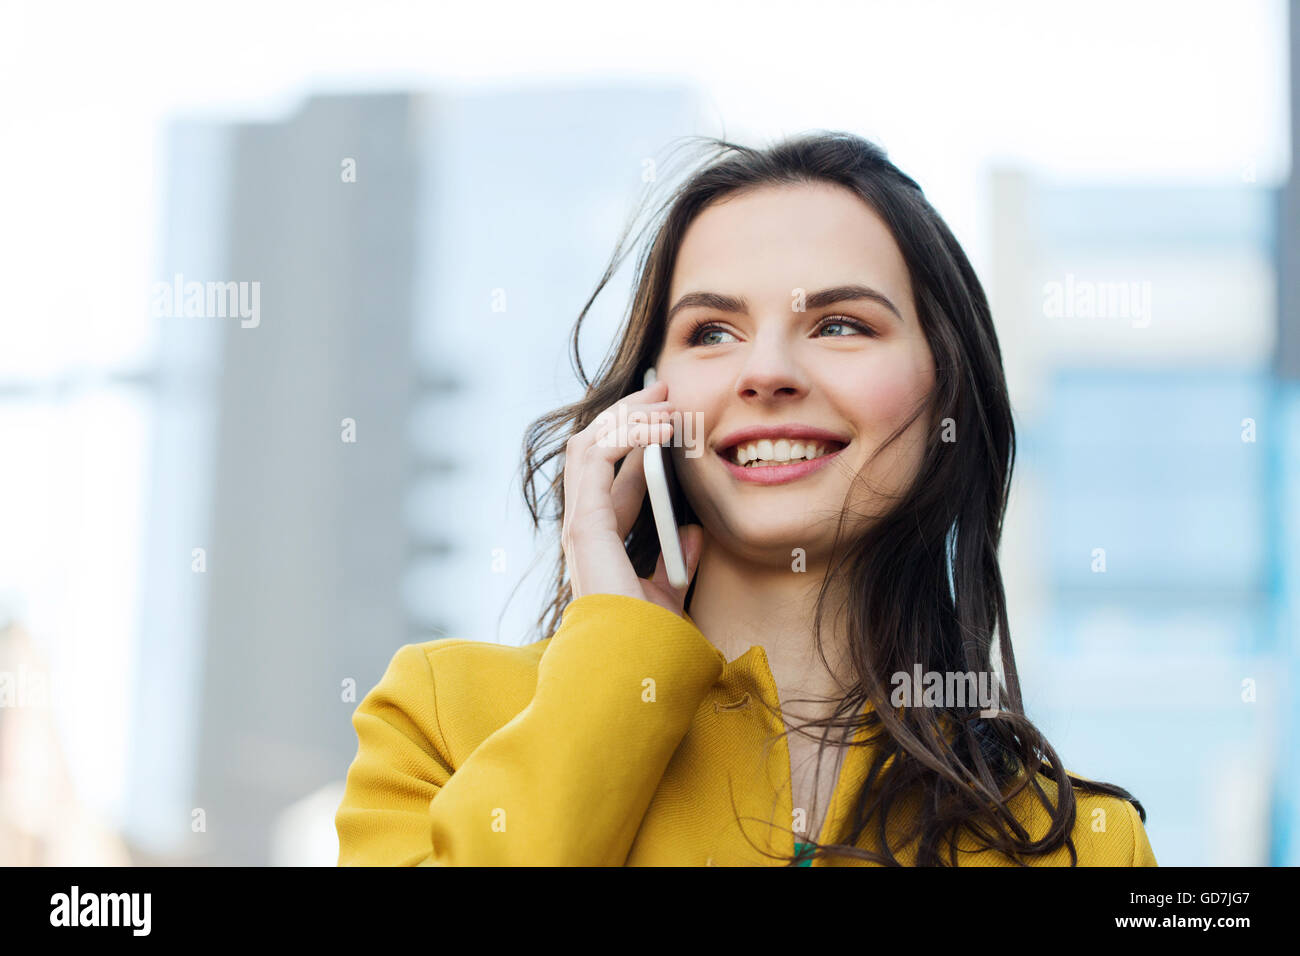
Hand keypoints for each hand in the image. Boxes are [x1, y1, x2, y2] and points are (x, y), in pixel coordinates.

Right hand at [561, 378, 703, 618]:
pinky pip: (597, 459)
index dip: (640, 438)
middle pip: (596, 448)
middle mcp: (585, 526)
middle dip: (630, 415)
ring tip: (664, 400)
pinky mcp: (586, 525)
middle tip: (666, 390)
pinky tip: (658, 427)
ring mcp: (580, 524)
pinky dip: (625, 435)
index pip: (614, 471)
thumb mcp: (670, 590)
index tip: (672, 414)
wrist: (637, 666)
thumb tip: (695, 530)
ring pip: (590, 444)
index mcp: (602, 537)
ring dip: (628, 416)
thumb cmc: (648, 638)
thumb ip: (678, 559)